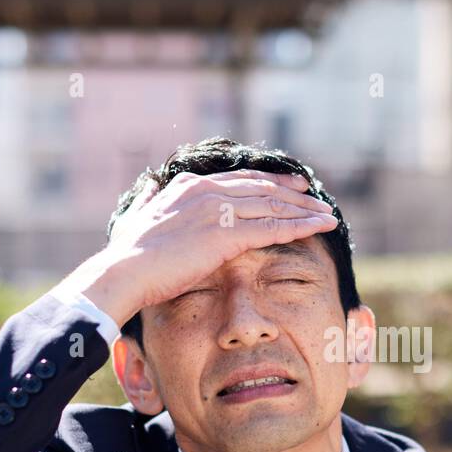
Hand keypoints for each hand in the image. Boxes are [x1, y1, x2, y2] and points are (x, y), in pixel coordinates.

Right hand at [56, 169, 338, 327]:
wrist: (124, 272)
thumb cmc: (129, 255)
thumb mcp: (138, 217)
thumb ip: (150, 201)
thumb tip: (150, 189)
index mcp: (190, 186)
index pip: (240, 179)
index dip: (270, 181)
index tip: (291, 184)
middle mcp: (207, 191)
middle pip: (263, 188)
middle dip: (294, 193)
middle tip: (316, 196)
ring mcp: (218, 210)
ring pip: (273, 205)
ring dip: (304, 209)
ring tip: (328, 215)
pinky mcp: (226, 234)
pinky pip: (273, 227)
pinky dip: (301, 226)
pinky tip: (320, 227)